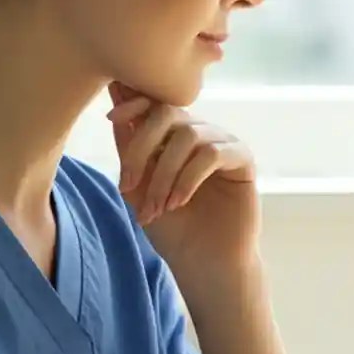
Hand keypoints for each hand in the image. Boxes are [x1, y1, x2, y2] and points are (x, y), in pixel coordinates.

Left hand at [107, 82, 260, 289]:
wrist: (204, 263)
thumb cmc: (171, 229)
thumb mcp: (137, 185)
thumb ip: (129, 144)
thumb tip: (115, 90)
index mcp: (173, 136)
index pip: (154, 101)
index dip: (133, 101)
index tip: (110, 118)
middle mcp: (200, 134)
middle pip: (168, 112)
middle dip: (141, 146)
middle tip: (128, 185)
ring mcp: (223, 144)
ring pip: (188, 135)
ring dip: (164, 173)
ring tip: (158, 207)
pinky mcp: (243, 161)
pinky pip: (212, 154)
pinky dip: (188, 178)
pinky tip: (179, 202)